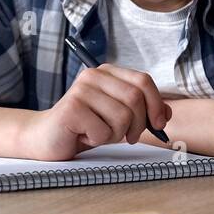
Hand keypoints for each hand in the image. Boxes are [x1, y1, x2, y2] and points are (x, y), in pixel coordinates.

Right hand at [17, 66, 171, 159]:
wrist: (46, 138)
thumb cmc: (86, 127)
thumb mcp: (119, 117)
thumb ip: (143, 111)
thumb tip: (167, 113)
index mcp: (107, 72)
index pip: (143, 80)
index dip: (157, 103)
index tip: (159, 123)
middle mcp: (93, 76)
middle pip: (135, 98)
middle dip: (139, 124)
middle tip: (129, 137)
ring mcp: (81, 90)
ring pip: (122, 117)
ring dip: (116, 134)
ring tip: (100, 133)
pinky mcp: (71, 108)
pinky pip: (104, 131)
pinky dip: (99, 140)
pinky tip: (85, 136)